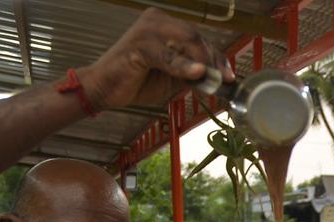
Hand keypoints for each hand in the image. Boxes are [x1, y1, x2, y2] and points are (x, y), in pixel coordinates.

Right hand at [79, 8, 233, 110]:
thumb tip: (217, 78)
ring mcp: (148, 29)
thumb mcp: (172, 78)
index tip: (230, 75)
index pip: (199, 38)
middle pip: (196, 37)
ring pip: (187, 41)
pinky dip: (184, 66)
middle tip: (223, 81)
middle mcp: (157, 20)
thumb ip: (193, 74)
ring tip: (212, 81)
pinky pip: (169, 56)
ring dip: (203, 63)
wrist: (104, 90)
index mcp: (165, 24)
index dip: (217, 57)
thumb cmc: (136, 81)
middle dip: (213, 60)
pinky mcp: (140, 44)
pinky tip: (198, 73)